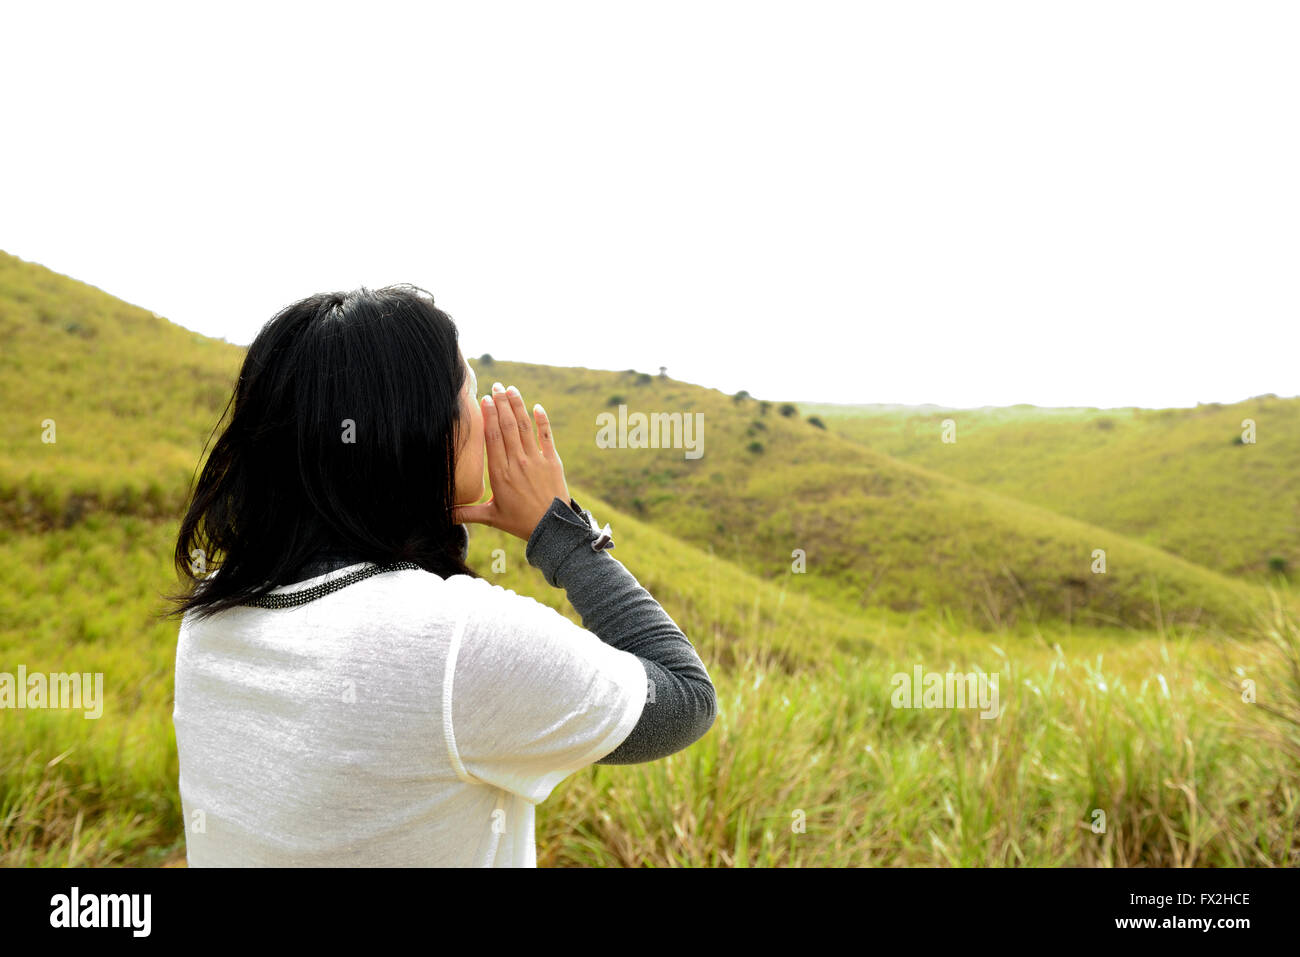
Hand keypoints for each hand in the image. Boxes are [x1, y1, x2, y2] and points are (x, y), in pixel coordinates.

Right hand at [452, 382, 570, 540]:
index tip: (484, 399)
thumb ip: (466, 513)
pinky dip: (542, 421)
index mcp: (500, 473)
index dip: (488, 416)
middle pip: (507, 427)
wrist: (553, 529)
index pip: (492, 438)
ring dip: (518, 406)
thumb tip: (441, 515)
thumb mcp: (491, 517)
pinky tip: (537, 407)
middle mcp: (517, 463)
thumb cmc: (520, 523)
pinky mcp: (552, 462)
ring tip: (511, 389)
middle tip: (496, 386)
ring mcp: (536, 460)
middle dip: (501, 403)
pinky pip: (546, 436)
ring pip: (524, 427)